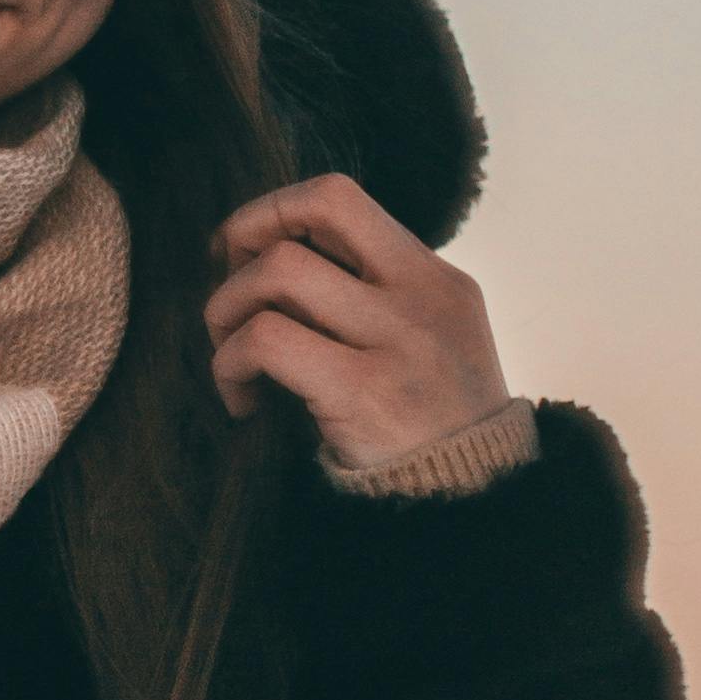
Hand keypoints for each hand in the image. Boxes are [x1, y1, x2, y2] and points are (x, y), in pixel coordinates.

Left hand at [204, 172, 511, 470]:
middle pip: (309, 215)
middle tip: (229, 300)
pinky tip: (244, 401)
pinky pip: (265, 341)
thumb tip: (270, 259)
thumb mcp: (430, 340)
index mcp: (434, 277)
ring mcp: (395, 341)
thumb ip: (372, 296)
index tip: (244, 250)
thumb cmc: (434, 426)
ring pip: (277, 272)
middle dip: (241, 245)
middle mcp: (420, 296)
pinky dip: (231, 365)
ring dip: (226, 310)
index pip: (339, 197)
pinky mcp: (361, 391)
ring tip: (232, 357)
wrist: (474, 501)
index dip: (274, 210)